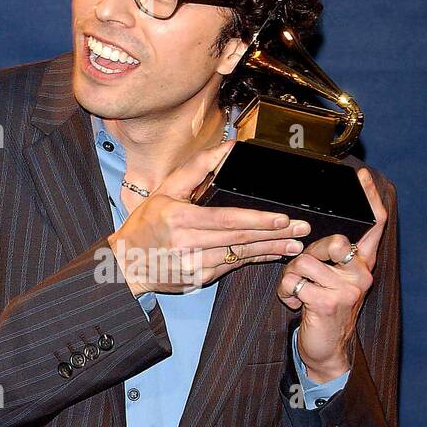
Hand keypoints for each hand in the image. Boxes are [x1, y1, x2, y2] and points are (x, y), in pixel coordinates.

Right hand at [108, 140, 311, 295]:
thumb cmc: (146, 224)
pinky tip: (273, 254)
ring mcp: (194, 265)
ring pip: (239, 255)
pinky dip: (254, 259)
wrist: (126, 264)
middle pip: (239, 239)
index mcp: (179, 219)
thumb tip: (229, 148)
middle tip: (301, 230)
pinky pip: (232, 266)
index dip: (256, 220)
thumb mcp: (165, 190)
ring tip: (295, 245)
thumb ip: (197, 167)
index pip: (226, 220)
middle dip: (274, 235)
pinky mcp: (198, 279)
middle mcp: (187, 244)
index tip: (282, 218)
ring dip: (271, 250)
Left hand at [276, 168, 387, 380]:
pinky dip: (286, 292)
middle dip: (307, 254)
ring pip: (305, 261)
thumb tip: (310, 229)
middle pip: (332, 240)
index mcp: (363, 264)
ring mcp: (349, 288)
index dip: (369, 198)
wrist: (326, 351)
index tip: (361, 176)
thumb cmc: (324, 311)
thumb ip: (331, 256)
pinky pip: (295, 281)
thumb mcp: (332, 280)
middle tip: (304, 275)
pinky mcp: (329, 301)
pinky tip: (295, 305)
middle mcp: (362, 273)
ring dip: (291, 278)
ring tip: (297, 293)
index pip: (374, 225)